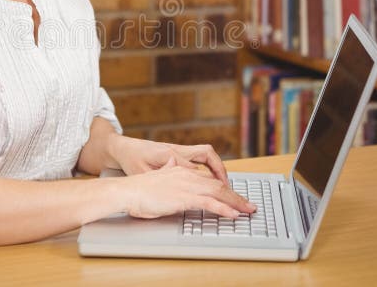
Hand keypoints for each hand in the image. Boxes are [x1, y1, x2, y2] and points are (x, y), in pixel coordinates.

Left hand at [107, 135, 229, 185]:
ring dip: (218, 168)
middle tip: (229, 189)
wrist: (123, 148)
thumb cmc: (131, 159)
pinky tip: (213, 180)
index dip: (209, 180)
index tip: (220, 193)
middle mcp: (178, 150)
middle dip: (221, 171)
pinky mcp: (178, 154)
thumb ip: (162, 173)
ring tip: (226, 186)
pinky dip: (210, 167)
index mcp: (170, 154)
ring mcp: (179, 151)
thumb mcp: (142, 170)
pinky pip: (200, 158)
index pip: (197, 165)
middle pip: (208, 155)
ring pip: (206, 155)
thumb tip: (184, 173)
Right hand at [120, 158, 256, 218]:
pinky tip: (232, 214)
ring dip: (235, 202)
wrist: (127, 191)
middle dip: (236, 196)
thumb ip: (167, 170)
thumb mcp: (157, 176)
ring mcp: (186, 186)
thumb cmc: (138, 188)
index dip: (225, 188)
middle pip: (218, 185)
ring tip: (247, 210)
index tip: (235, 198)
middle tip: (249, 206)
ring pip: (218, 192)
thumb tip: (171, 162)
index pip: (209, 179)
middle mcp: (187, 175)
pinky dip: (223, 209)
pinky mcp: (183, 198)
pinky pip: (209, 203)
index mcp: (182, 170)